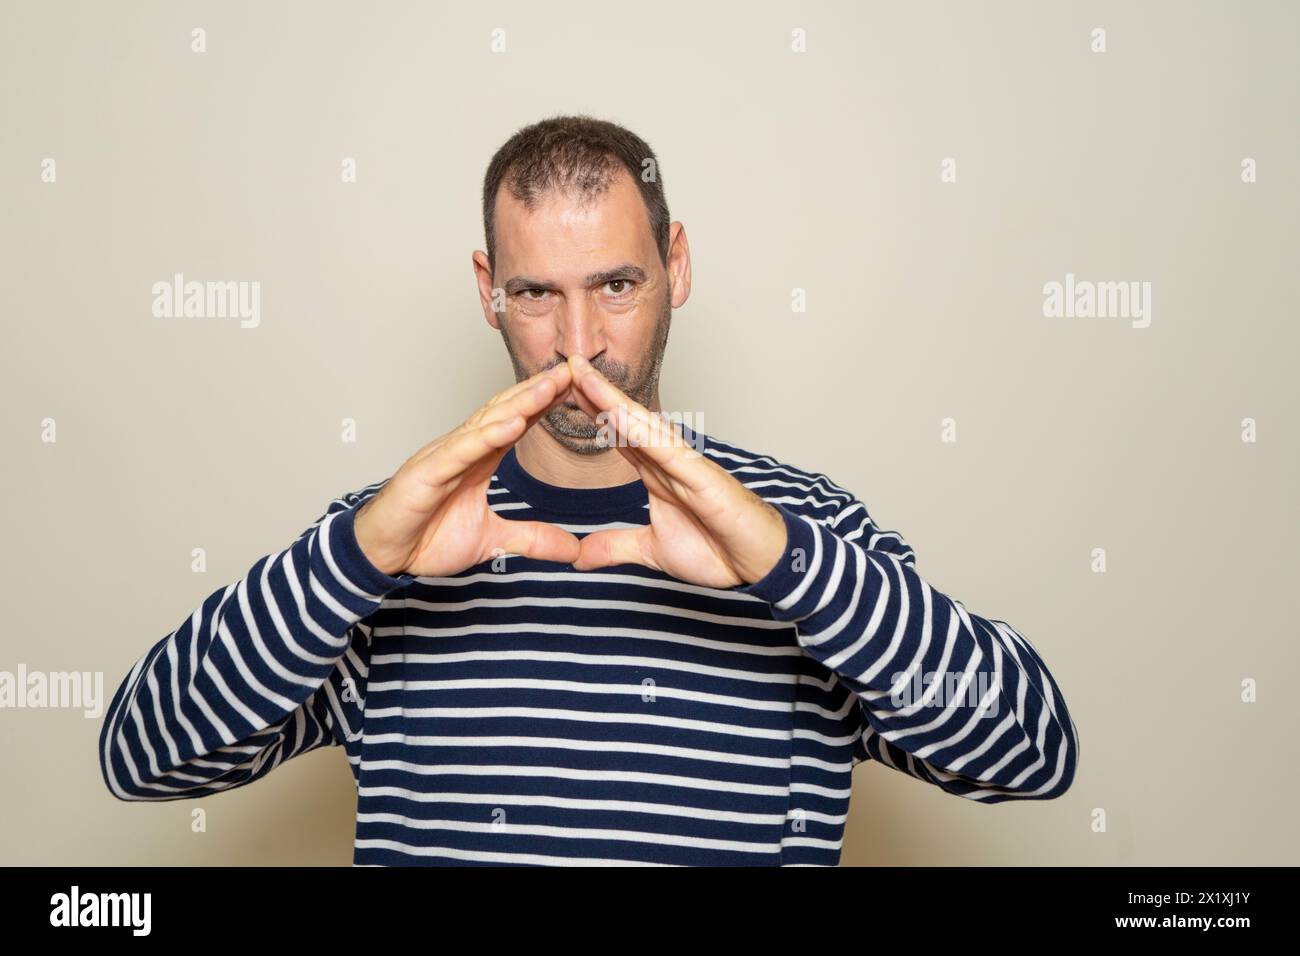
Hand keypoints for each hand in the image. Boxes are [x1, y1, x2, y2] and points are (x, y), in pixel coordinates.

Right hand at [352, 363, 581, 576]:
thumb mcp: (493, 541)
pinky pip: (460, 451)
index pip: (517, 423)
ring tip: (550, 385)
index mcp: (479, 459)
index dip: (545, 404)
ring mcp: (444, 457)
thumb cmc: (425, 536)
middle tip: (572, 368)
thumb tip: (573, 549)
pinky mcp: (427, 473)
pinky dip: (485, 436)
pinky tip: (512, 423)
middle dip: (539, 391)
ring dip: (519, 403)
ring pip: (486, 424)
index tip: (578, 385)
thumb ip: (532, 539)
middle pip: (506, 412)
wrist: (384, 554)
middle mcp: (463, 450)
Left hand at [563, 354, 788, 588]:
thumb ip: (614, 547)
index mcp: (656, 473)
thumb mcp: (651, 551)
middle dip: (595, 392)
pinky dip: (641, 430)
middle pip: (624, 419)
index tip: (560, 391)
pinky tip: (617, 412)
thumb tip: (578, 557)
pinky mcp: (701, 477)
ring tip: (582, 373)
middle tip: (566, 362)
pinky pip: (666, 449)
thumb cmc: (717, 549)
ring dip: (611, 399)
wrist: (758, 565)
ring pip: (641, 425)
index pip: (617, 434)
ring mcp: (685, 465)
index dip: (591, 412)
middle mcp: (668, 460)